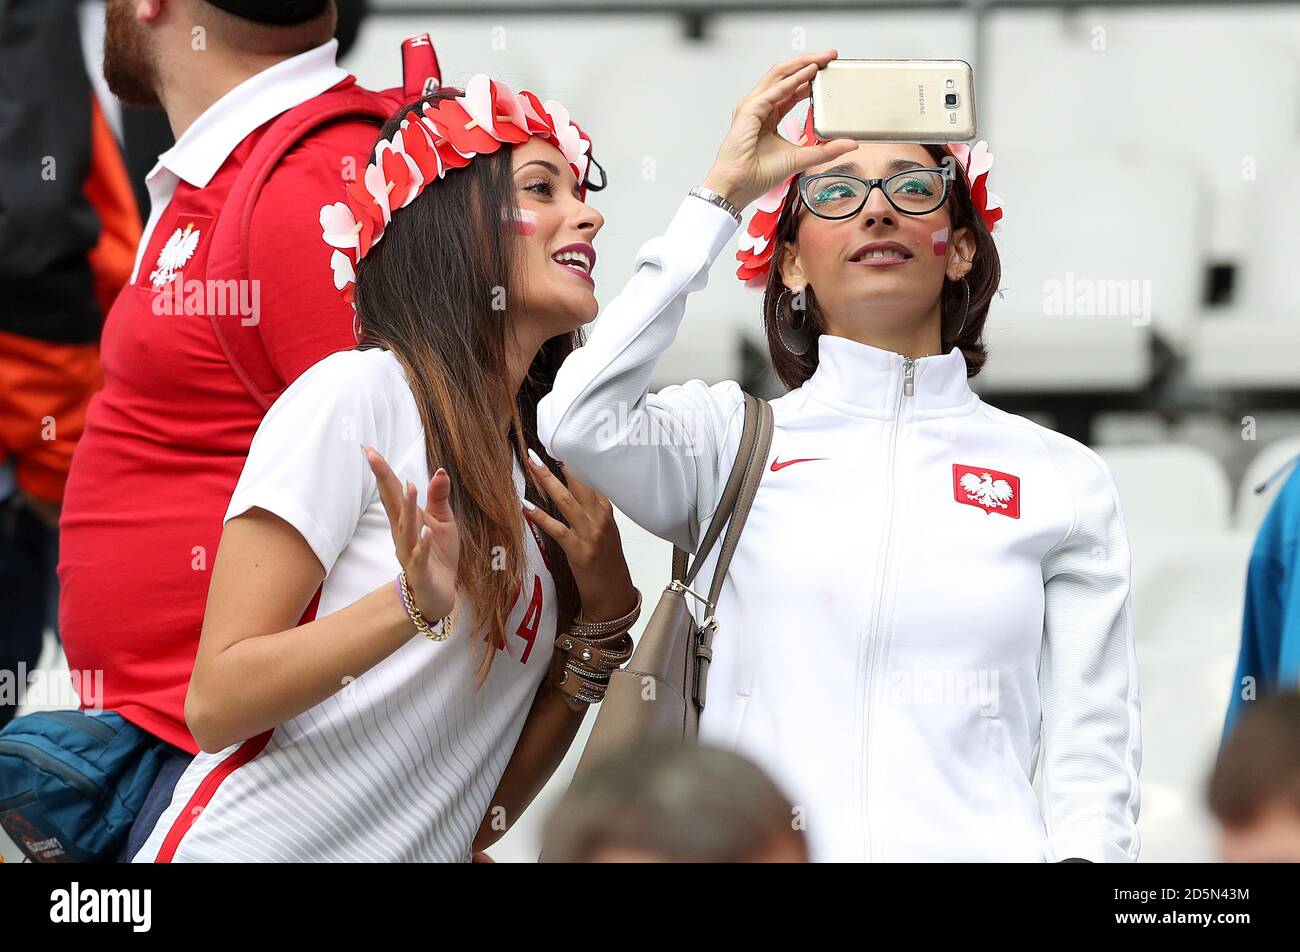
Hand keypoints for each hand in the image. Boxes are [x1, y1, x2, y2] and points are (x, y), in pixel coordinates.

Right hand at [364, 444, 458, 621]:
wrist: (438, 594)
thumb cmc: (438, 555)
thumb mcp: (442, 522)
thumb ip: (438, 497)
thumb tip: (440, 470)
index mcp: (407, 520)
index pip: (393, 492)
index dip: (382, 471)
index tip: (368, 449)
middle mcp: (403, 534)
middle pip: (392, 504)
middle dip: (383, 480)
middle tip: (372, 456)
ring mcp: (410, 553)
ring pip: (406, 528)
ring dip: (407, 508)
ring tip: (409, 486)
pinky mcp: (421, 572)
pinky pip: (421, 558)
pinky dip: (423, 545)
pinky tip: (426, 532)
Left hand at [523, 450, 635, 621]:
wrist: (614, 597)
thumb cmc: (608, 566)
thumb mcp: (606, 533)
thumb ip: (593, 512)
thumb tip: (577, 491)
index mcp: (607, 512)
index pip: (592, 479)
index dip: (576, 461)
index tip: (561, 444)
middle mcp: (600, 519)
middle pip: (578, 484)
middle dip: (559, 464)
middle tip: (541, 447)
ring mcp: (590, 534)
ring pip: (566, 500)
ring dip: (547, 480)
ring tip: (532, 464)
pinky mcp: (579, 550)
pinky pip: (557, 528)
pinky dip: (540, 516)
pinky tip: (526, 506)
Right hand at [702, 50, 857, 210]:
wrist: (739, 186)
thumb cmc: (756, 175)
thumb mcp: (801, 158)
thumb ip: (825, 150)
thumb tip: (849, 144)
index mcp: (768, 116)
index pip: (791, 88)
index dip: (810, 77)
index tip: (829, 71)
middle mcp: (760, 108)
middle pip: (786, 75)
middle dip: (809, 62)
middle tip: (830, 56)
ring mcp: (753, 107)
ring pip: (779, 75)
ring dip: (802, 65)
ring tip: (822, 60)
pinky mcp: (749, 111)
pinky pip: (774, 91)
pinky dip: (792, 81)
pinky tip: (808, 74)